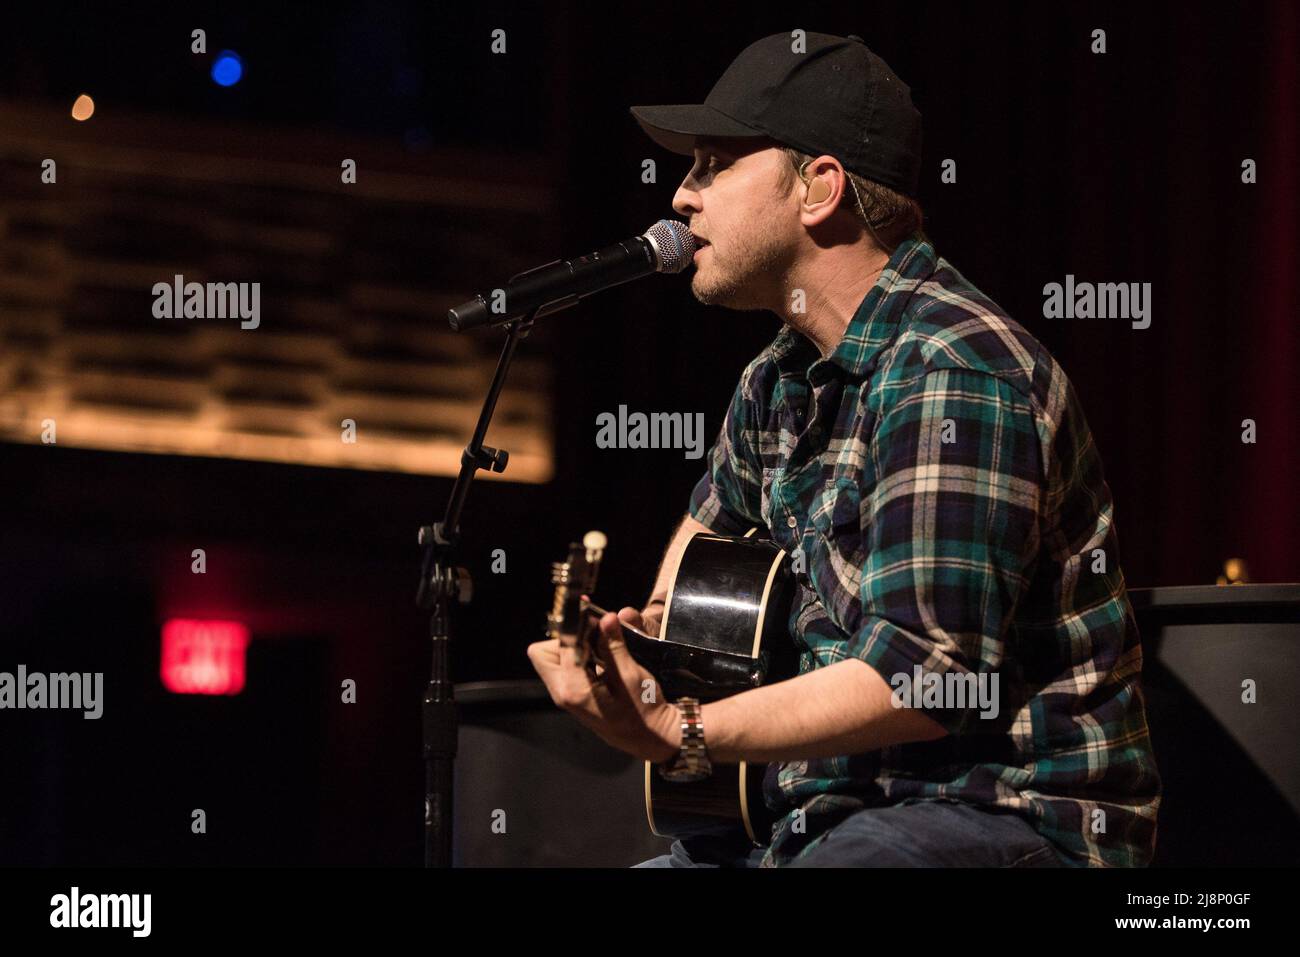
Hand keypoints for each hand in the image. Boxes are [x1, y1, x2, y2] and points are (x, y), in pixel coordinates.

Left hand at [527, 605, 679, 762]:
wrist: (650, 737)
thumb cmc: (643, 710)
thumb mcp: (630, 675)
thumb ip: (614, 645)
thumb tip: (607, 618)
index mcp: (572, 689)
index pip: (562, 644)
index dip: (578, 626)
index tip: (596, 615)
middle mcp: (562, 693)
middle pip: (545, 652)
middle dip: (567, 639)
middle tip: (595, 635)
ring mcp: (565, 696)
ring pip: (553, 660)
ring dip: (574, 647)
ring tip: (601, 645)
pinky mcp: (572, 696)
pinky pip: (565, 669)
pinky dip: (579, 657)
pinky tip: (602, 657)